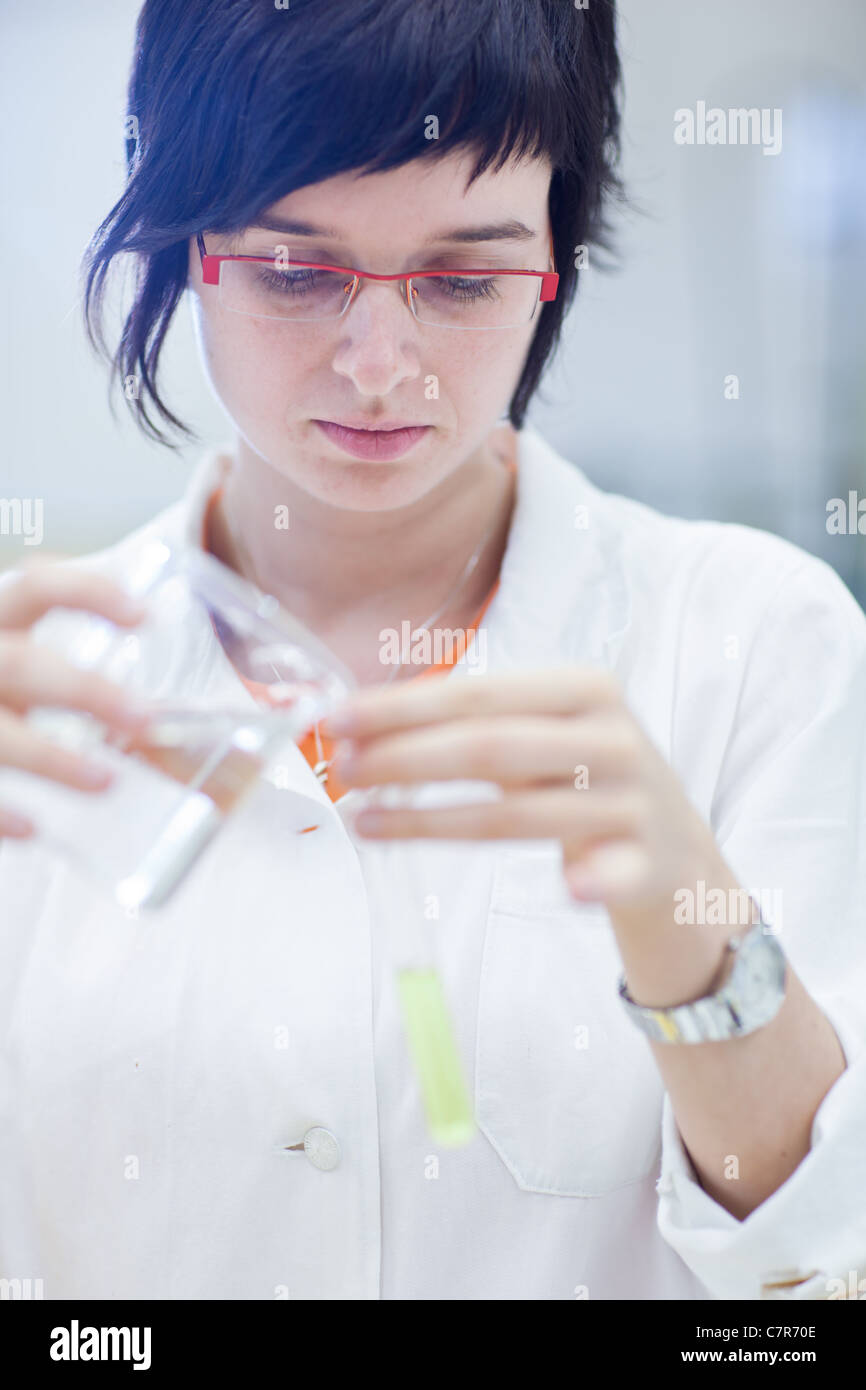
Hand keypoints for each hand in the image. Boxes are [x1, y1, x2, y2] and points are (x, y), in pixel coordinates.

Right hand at [0, 565, 151, 838]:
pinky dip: (1, 811)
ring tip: (106, 782)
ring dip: (53, 757)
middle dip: (85, 691)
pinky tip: (36, 828)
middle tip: (145, 718)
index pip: (35, 588)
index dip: (85, 592)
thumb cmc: (7, 700)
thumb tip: (212, 735)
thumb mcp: (29, 680)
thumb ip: (89, 691)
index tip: (144, 615)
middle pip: (22, 665)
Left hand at [322, 666, 732, 912]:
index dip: (403, 708)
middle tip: (341, 769)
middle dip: (406, 758)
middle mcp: (612, 737)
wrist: (676, 853)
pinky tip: (569, 886)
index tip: (337, 719)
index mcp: (585, 689)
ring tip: (365, 823)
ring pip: (520, 814)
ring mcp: (633, 802)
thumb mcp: (541, 736)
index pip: (479, 695)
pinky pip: (616, 872)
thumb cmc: (584, 781)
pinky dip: (593, 878)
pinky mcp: (650, 863)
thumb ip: (471, 725)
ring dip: (434, 822)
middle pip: (491, 748)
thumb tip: (364, 728)